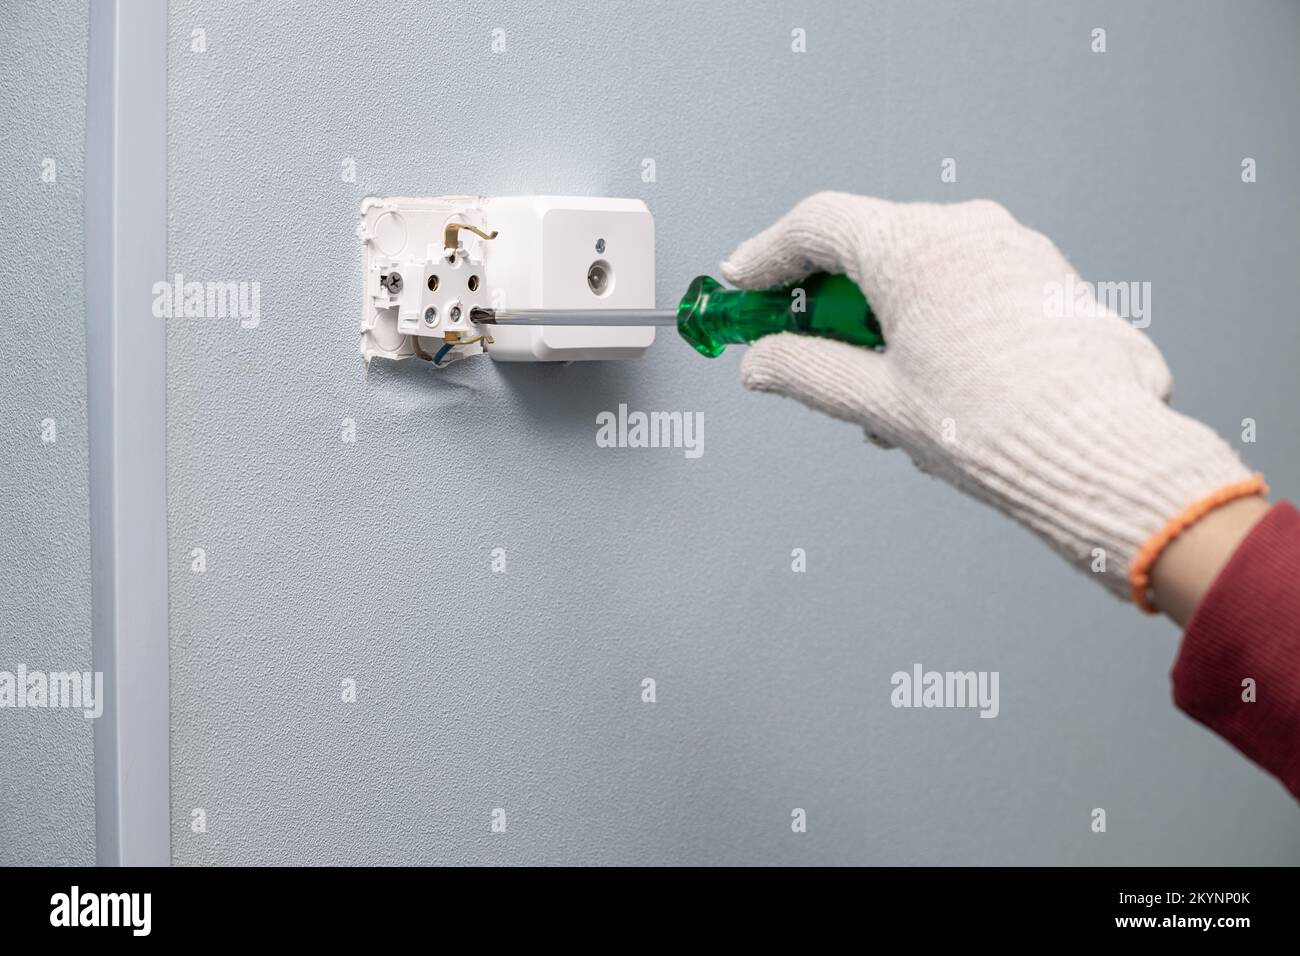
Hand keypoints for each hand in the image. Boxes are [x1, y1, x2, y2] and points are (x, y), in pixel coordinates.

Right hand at [724, 192, 1259, 605]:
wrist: (1096, 454)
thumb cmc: (998, 424)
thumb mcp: (876, 401)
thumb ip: (804, 371)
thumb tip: (761, 364)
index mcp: (915, 246)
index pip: (816, 225)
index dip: (766, 257)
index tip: (742, 286)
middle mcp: (967, 230)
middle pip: (868, 247)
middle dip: (826, 300)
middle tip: (796, 347)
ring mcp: (1015, 249)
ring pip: (920, 269)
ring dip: (883, 318)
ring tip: (880, 393)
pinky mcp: (1047, 278)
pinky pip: (968, 283)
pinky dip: (932, 319)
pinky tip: (932, 382)